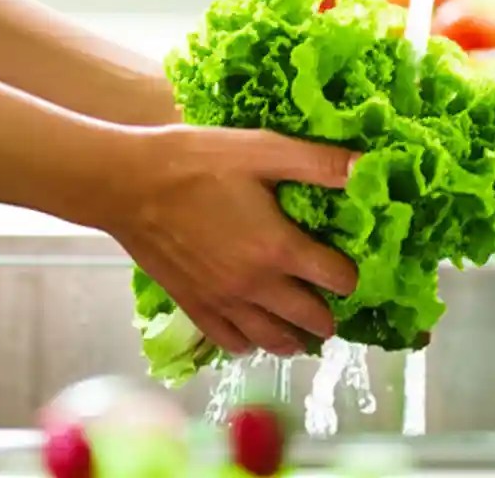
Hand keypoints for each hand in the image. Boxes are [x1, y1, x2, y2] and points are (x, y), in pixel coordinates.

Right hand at [98, 125, 359, 356]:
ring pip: (274, 341)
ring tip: (303, 327)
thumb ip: (318, 162)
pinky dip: (252, 342)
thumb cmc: (195, 162)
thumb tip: (367, 167)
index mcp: (279, 249)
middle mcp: (256, 286)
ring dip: (296, 337)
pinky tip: (256, 331)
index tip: (349, 265)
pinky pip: (232, 344)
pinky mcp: (195, 307)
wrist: (127, 184)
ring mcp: (224, 302)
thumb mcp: (262, 149)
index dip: (350, 275)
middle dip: (329, 314)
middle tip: (332, 302)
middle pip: (311, 320)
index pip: (338, 280)